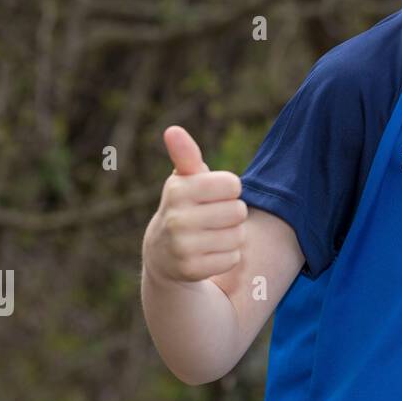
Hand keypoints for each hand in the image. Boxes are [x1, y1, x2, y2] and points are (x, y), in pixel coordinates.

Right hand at [143, 125, 247, 283]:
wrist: (163, 253)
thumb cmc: (185, 206)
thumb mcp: (184, 179)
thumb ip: (186, 154)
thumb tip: (173, 130)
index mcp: (178, 190)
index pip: (233, 184)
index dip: (229, 190)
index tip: (214, 195)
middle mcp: (176, 219)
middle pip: (238, 211)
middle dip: (232, 214)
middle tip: (213, 217)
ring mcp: (182, 247)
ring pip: (238, 236)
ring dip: (232, 236)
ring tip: (211, 234)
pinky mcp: (191, 270)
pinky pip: (233, 258)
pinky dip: (227, 256)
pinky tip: (208, 252)